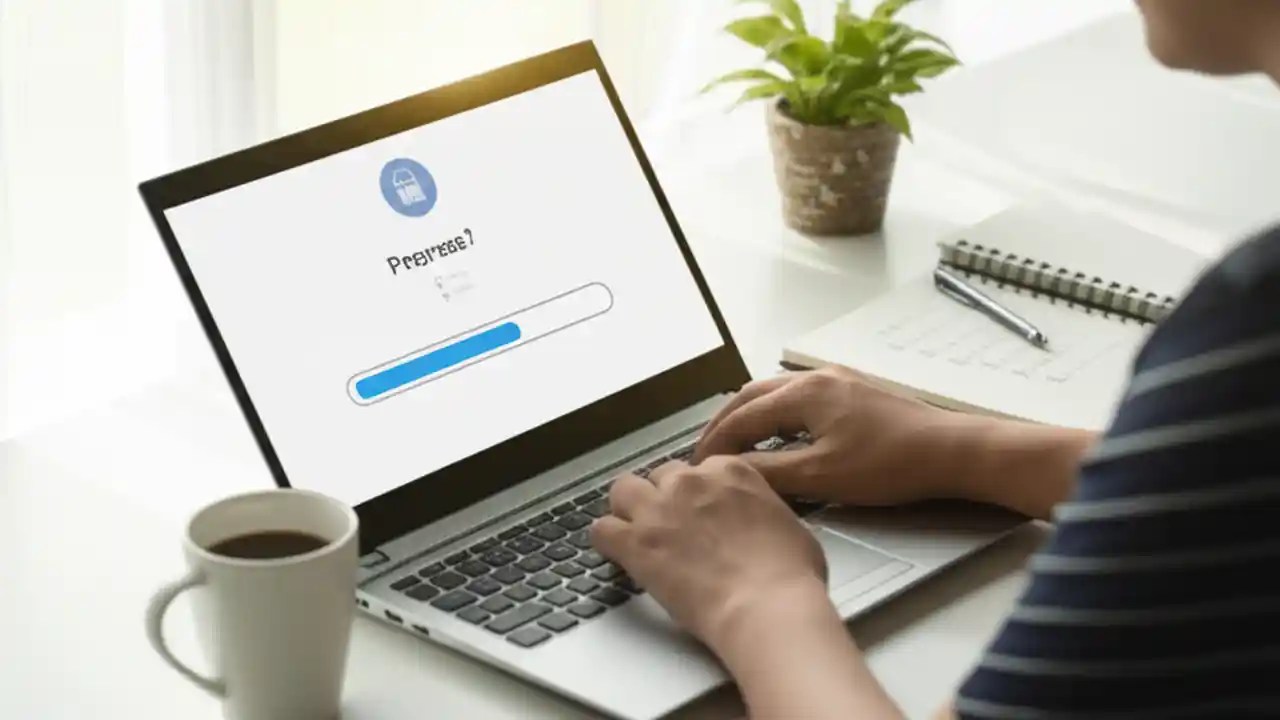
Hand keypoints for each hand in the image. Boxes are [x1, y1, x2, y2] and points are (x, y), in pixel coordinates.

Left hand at [590, 457, 827, 649]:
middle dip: (663, 498)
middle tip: (670, 526)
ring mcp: (658, 510)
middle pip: (660, 476)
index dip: (697, 493)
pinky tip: (616, 553)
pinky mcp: (635, 543)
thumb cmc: (789, 575)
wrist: (766, 606)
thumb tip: (760, 521)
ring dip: (628, 509)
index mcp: (730, 471)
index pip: (700, 469)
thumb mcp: (790, 524)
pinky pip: (600, 529)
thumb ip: (763, 509)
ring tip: (636, 532)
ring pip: (622, 491)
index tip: (699, 511)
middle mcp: (690, 481)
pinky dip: (605, 541)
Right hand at [694, 366, 966, 506]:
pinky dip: (776, 419)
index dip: (714, 444)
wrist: (951, 452)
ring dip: (749, 420)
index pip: (741, 416)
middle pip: (752, 397)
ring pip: (775, 397)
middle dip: (724, 425)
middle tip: (705, 455)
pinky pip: (799, 401)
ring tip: (733, 448)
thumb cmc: (890, 464)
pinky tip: (777, 442)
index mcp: (803, 393)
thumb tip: (730, 472)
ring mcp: (837, 382)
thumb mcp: (822, 476)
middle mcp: (816, 378)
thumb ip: (771, 473)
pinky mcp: (854, 394)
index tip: (697, 469)